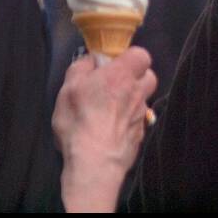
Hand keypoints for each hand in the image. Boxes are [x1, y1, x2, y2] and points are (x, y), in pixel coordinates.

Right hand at [52, 47, 156, 211]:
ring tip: (110, 111)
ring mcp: (141, 115)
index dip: (129, 58)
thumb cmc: (80, 120)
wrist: (95, 162)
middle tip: (115, 87)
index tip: (112, 66)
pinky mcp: (140, 136)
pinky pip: (137, 121)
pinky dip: (128, 122)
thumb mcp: (69, 87)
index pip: (141, 55)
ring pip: (143, 100)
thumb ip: (82, 67)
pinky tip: (111, 130)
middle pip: (148, 77)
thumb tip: (92, 59)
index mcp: (122, 75)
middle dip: (136, 78)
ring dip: (131, 101)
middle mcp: (138, 92)